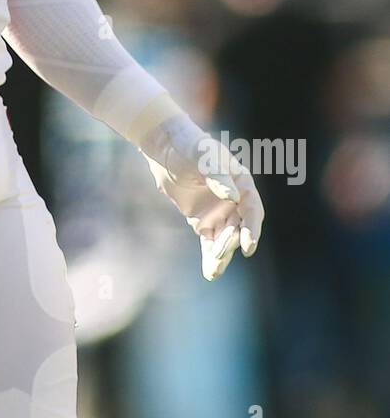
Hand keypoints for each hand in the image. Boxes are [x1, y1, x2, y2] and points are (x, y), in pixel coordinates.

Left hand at [140, 113, 264, 280]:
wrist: (165, 148)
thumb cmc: (189, 145)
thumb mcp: (203, 156)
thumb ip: (218, 176)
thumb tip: (232, 197)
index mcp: (241, 183)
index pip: (252, 209)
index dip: (252, 228)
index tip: (247, 245)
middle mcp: (234, 200)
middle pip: (239, 227)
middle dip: (231, 242)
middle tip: (219, 254)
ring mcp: (219, 211)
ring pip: (225, 237)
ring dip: (221, 254)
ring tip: (214, 270)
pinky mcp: (203, 220)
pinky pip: (209, 241)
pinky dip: (210, 255)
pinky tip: (210, 273)